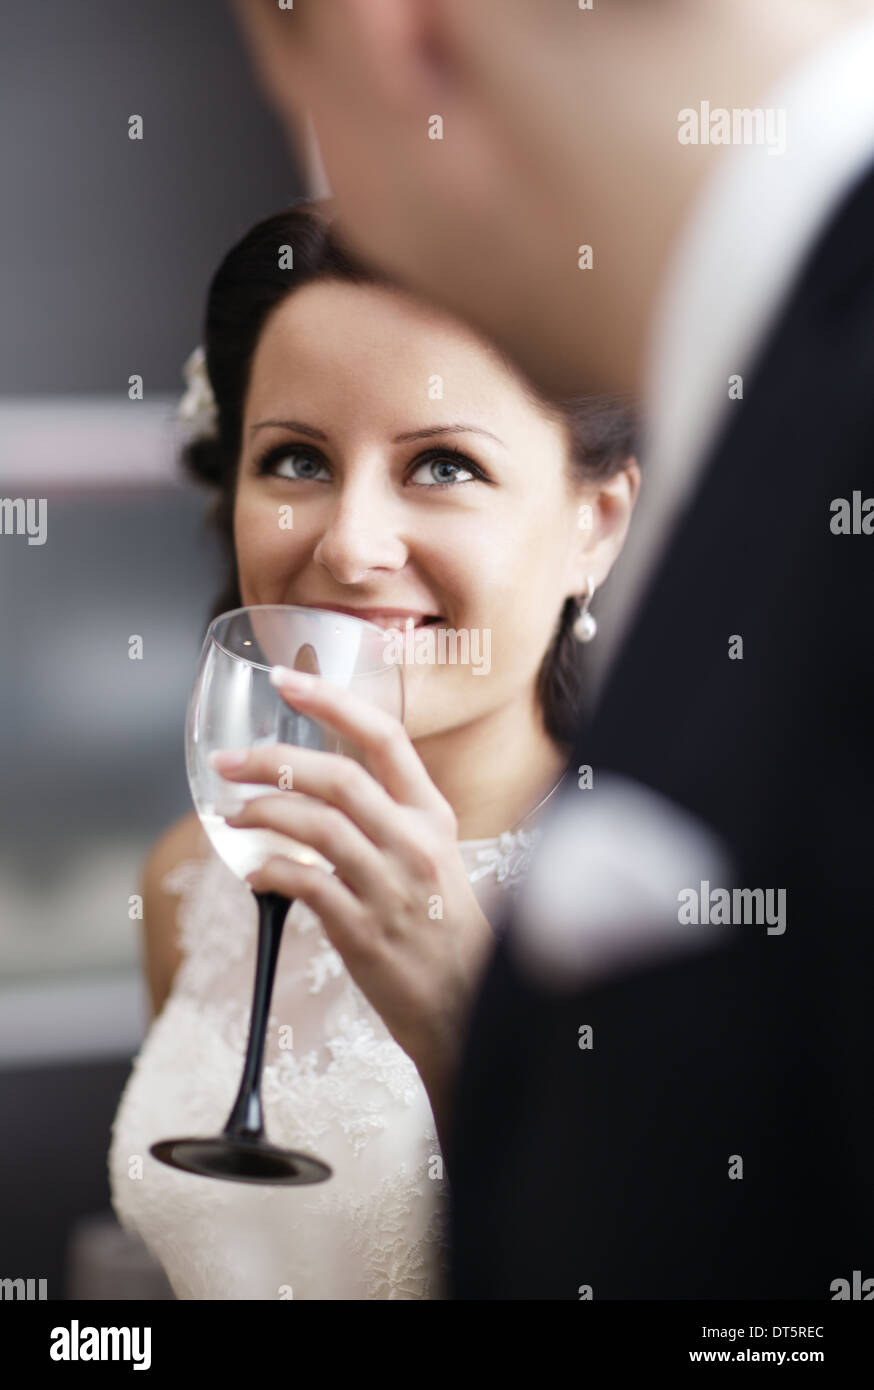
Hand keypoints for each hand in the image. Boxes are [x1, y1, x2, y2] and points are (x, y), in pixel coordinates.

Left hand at [210, 666, 493, 1131]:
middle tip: (230, 761)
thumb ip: (390, 820)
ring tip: (233, 814)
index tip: (288, 680)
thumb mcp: (434, 859)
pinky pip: (302, 884)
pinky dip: (267, 871)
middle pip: (337, 776)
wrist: (466, 1007)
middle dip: (273, 760)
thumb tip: (321, 787)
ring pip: (314, 826)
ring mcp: (389, 886)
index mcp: (433, 816)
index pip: (386, 736)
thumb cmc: (441, 931)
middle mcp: (415, 842)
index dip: (333, 700)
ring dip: (261, 813)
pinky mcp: (362, 930)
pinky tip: (254, 872)